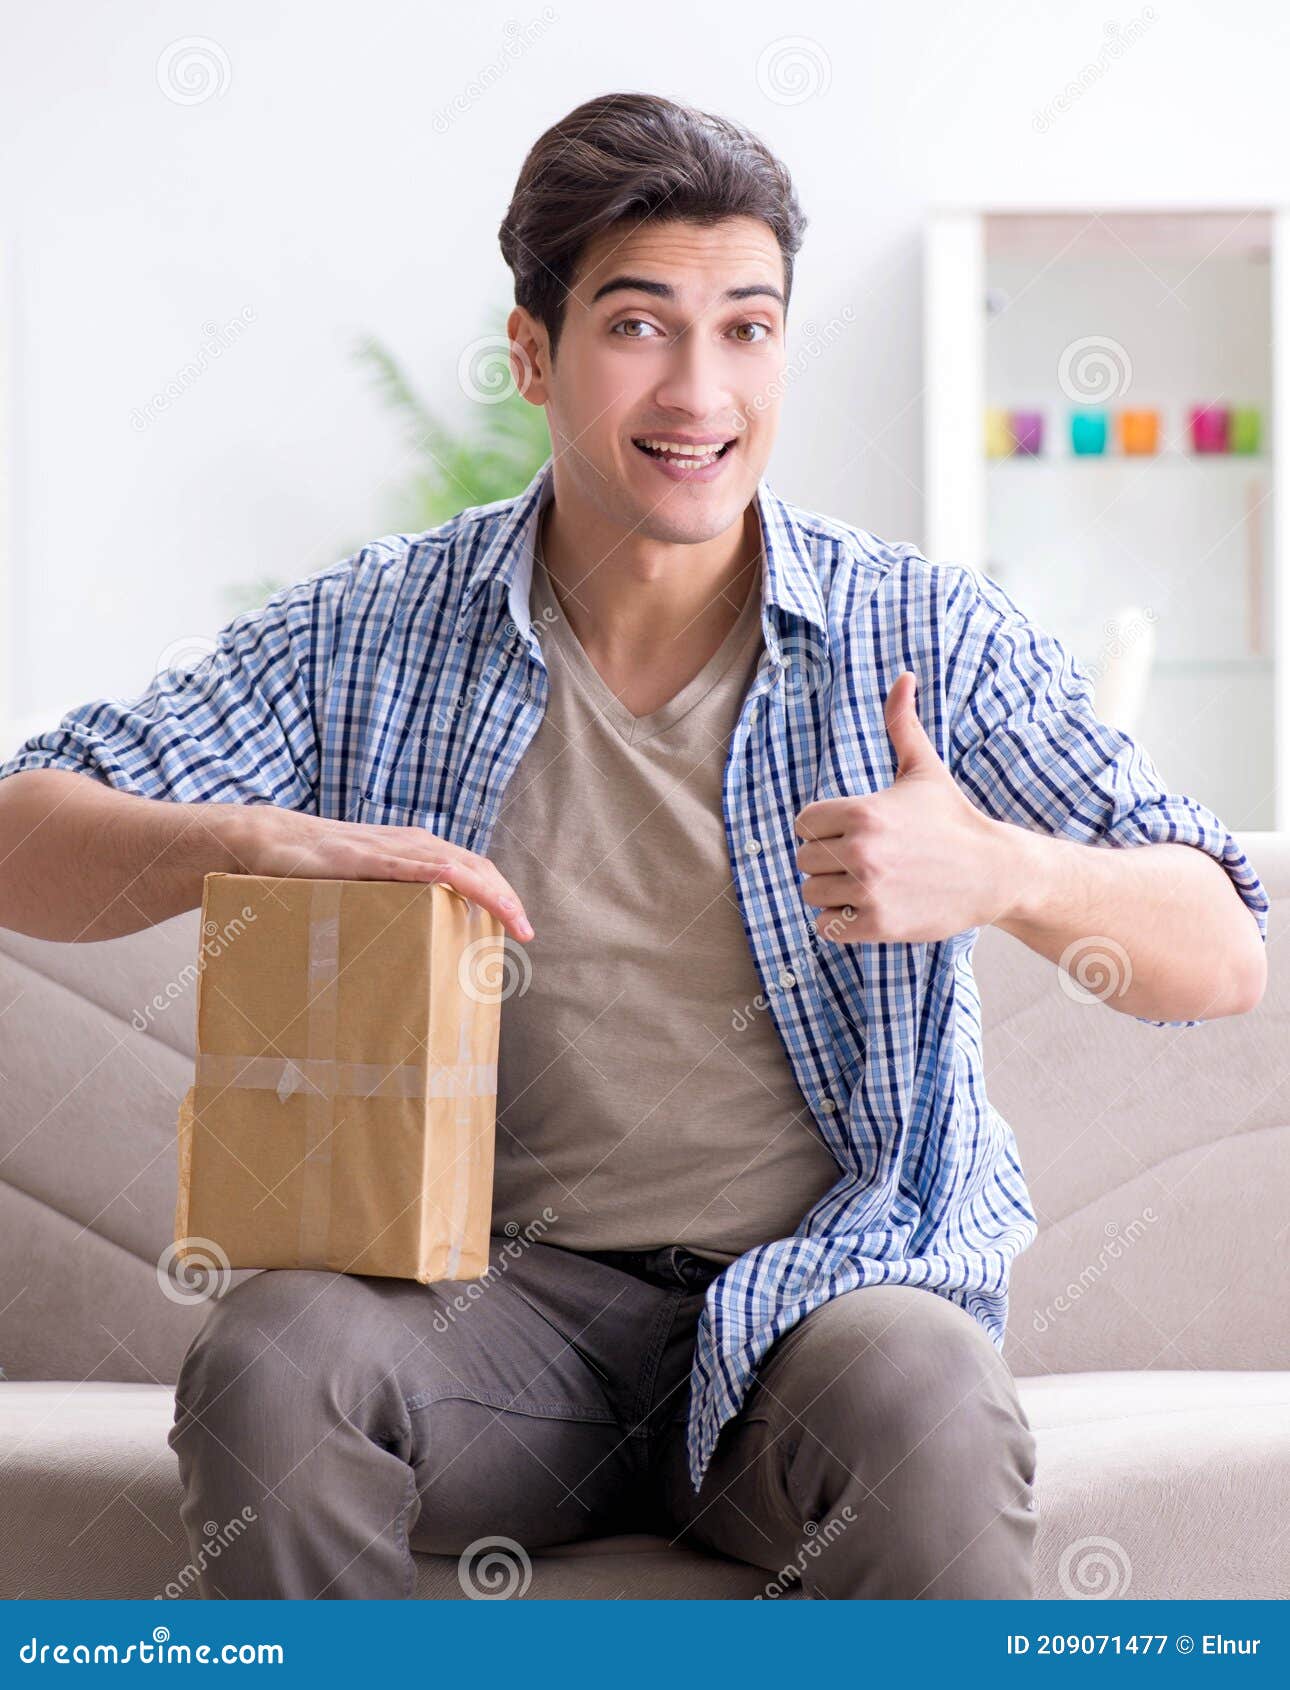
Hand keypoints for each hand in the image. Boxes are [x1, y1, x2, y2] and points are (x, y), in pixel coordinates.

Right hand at [221, 804, 534, 942]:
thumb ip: (390, 904)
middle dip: (506, 898)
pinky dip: (449, 874)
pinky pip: (418, 864)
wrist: (268, 842)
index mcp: (414, 850)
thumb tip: (411, 944)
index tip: (519, 925)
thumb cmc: (314, 870)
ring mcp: (392, 848)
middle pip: (476, 867)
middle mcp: (411, 844)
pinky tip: (466, 888)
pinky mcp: (369, 857)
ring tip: (513, 921)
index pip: (472, 869)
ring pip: (458, 865)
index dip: (500, 893)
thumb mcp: (363, 887)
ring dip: (492, 892)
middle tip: (526, 932)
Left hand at [793, 672, 1012, 943]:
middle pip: (805, 860)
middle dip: (828, 861)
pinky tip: (870, 906)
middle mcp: (861, 851)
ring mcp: (868, 890)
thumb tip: (903, 675)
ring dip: (832, 892)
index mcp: (862, 811)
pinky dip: (841, 921)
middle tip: (866, 860)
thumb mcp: (924, 769)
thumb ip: (902, 723)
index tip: (853, 832)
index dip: (824, 829)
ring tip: (868, 883)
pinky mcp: (877, 924)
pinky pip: (826, 927)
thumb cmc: (953, 818)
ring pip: (811, 894)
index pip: (803, 824)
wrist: (995, 872)